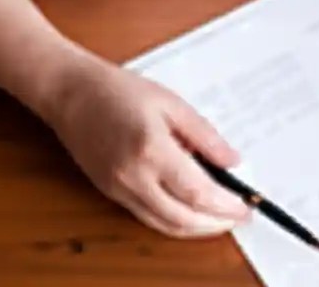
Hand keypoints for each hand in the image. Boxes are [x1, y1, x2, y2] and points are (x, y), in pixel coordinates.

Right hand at [44, 62, 250, 237]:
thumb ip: (205, 136)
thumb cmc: (118, 91)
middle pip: (183, 218)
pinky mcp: (111, 193)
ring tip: (220, 218)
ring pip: (165, 224)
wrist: (72, 94)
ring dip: (196, 228)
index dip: (226, 205)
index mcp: (151, 148)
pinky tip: (191, 212)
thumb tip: (232, 161)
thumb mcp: (172, 104)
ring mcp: (119, 188)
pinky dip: (174, 221)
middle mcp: (133, 176)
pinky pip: (148, 218)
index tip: (245, 205)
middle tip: (238, 215)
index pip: (198, 192)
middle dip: (216, 223)